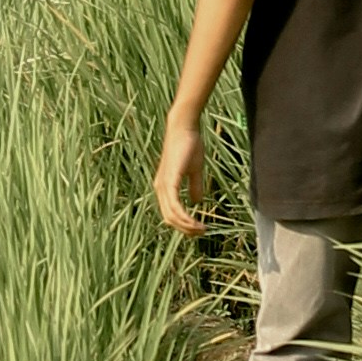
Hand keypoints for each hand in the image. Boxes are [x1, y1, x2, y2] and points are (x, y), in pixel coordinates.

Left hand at [154, 113, 210, 233]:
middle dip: (185, 229)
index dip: (183, 224)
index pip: (170, 213)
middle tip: (201, 232)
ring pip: (171, 216)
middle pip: (169, 219)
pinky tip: (195, 221)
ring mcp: (163, 185)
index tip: (198, 228)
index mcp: (164, 187)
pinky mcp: (169, 181)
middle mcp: (160, 188)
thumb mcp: (194, 170)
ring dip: (187, 226)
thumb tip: (197, 202)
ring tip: (201, 229)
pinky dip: (185, 217)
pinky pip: (175, 206)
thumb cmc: (189, 145)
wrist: (184, 128)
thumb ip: (194, 186)